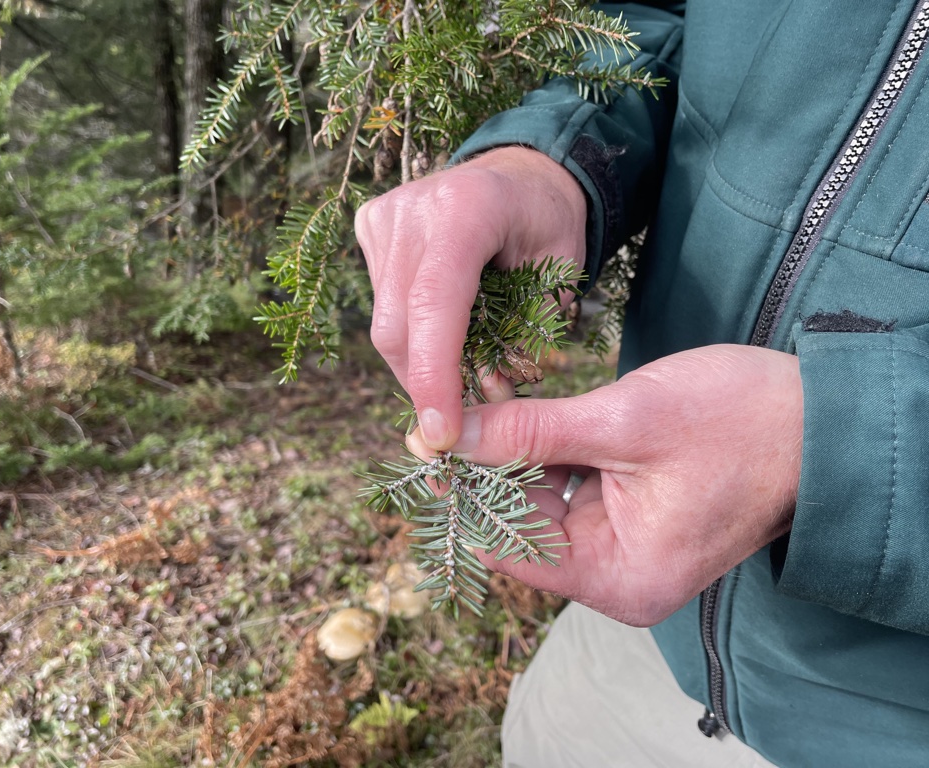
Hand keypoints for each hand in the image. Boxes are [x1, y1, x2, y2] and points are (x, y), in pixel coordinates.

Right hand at [355, 146, 585, 449]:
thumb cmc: (547, 223)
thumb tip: (489, 400)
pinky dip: (411, 333)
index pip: (434, 306)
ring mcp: (385, 215)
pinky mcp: (370, 225)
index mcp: (467, 210)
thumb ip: (526, 333)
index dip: (434, 377)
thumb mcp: (558, 274)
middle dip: (426, 383)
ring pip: (386, 323)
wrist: (519, 171)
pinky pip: (382, 303)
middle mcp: (413, 208)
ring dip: (419, 361)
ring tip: (459, 369)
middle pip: (398, 325)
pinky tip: (442, 326)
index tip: (442, 435)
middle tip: (460, 418)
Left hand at [407, 344, 803, 625]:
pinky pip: (569, 486)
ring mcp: (624, 547)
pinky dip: (546, 447)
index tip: (426, 436)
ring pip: (538, 498)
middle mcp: (617, 576)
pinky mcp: (631, 516)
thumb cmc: (741, 422)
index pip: (507, 542)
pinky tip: (520, 404)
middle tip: (453, 399)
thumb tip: (444, 435)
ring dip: (513, 447)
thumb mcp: (624, 421)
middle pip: (518, 522)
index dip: (461, 489)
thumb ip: (529, 431)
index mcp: (618, 577)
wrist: (822, 416)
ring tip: (486, 390)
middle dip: (487, 461)